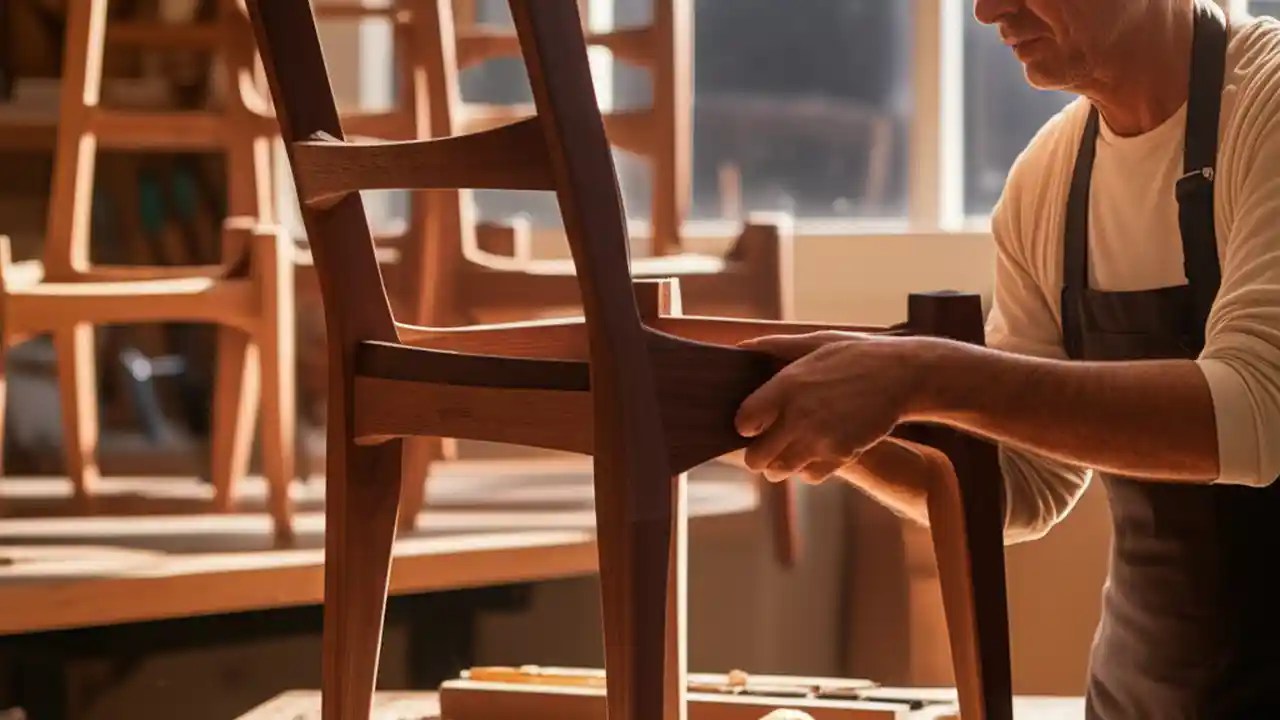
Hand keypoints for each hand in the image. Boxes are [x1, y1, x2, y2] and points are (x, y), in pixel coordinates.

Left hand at [733, 331, 936, 483]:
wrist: (901, 374)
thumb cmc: (855, 354)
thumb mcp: (814, 342)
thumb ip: (774, 345)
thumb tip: (739, 347)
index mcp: (787, 386)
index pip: (744, 423)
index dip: (746, 425)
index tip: (754, 422)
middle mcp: (799, 417)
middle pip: (756, 458)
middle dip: (757, 454)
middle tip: (767, 444)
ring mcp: (820, 440)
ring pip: (779, 472)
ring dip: (780, 463)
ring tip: (791, 447)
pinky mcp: (841, 456)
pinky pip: (809, 476)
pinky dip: (808, 468)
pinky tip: (816, 449)